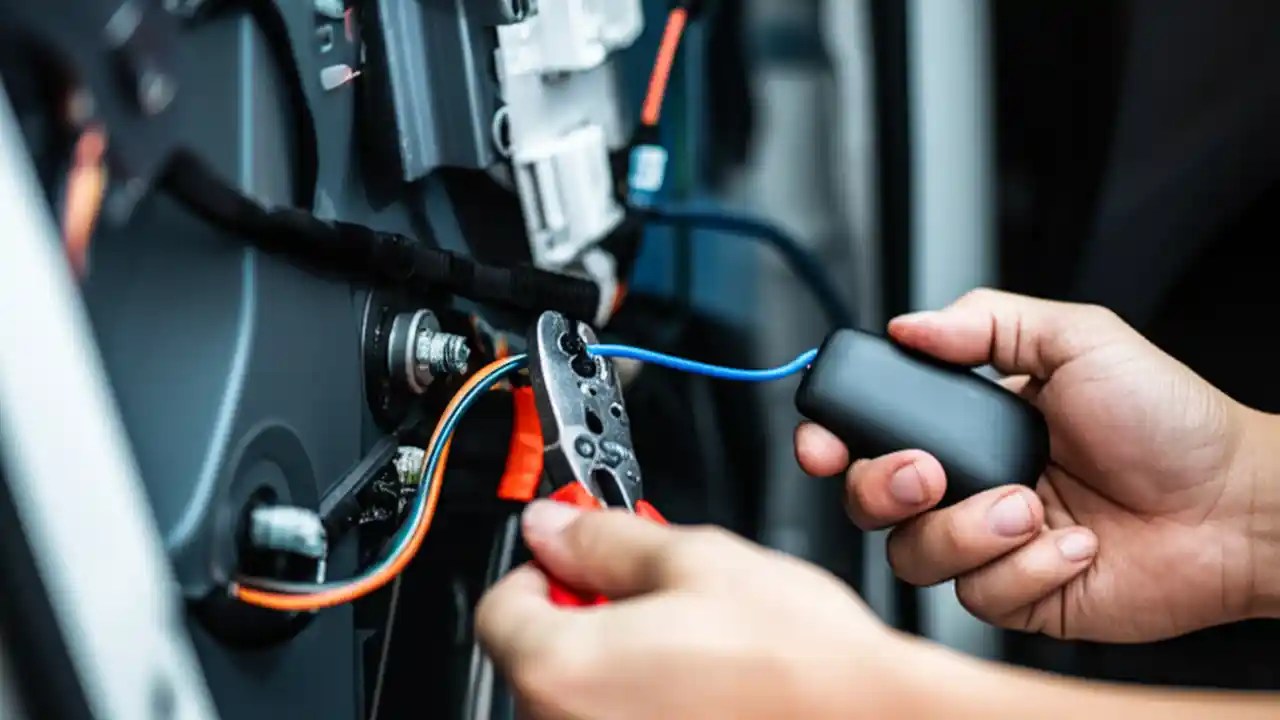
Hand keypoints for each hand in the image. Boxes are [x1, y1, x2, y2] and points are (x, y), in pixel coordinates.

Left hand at [476, 501, 922, 719]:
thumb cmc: (798, 664)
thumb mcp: (697, 560)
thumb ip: (604, 538)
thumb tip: (555, 523)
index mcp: (560, 671)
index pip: (500, 606)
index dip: (543, 568)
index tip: (581, 556)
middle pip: (539, 654)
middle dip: (585, 613)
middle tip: (653, 592)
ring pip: (583, 694)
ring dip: (619, 660)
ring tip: (693, 640)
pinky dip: (645, 701)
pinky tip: (702, 684)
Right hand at [796, 288, 1279, 641]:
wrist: (1236, 506)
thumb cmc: (1171, 422)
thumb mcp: (1079, 338)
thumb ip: (987, 319)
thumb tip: (908, 324)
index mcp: (970, 422)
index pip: (872, 431)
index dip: (831, 438)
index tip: (823, 441)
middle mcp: (968, 483)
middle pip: (868, 499)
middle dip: (882, 487)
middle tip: (930, 473)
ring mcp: (988, 542)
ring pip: (913, 555)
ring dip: (969, 531)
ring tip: (1035, 508)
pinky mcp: (1017, 595)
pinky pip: (977, 596)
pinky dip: (1026, 569)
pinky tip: (1077, 545)